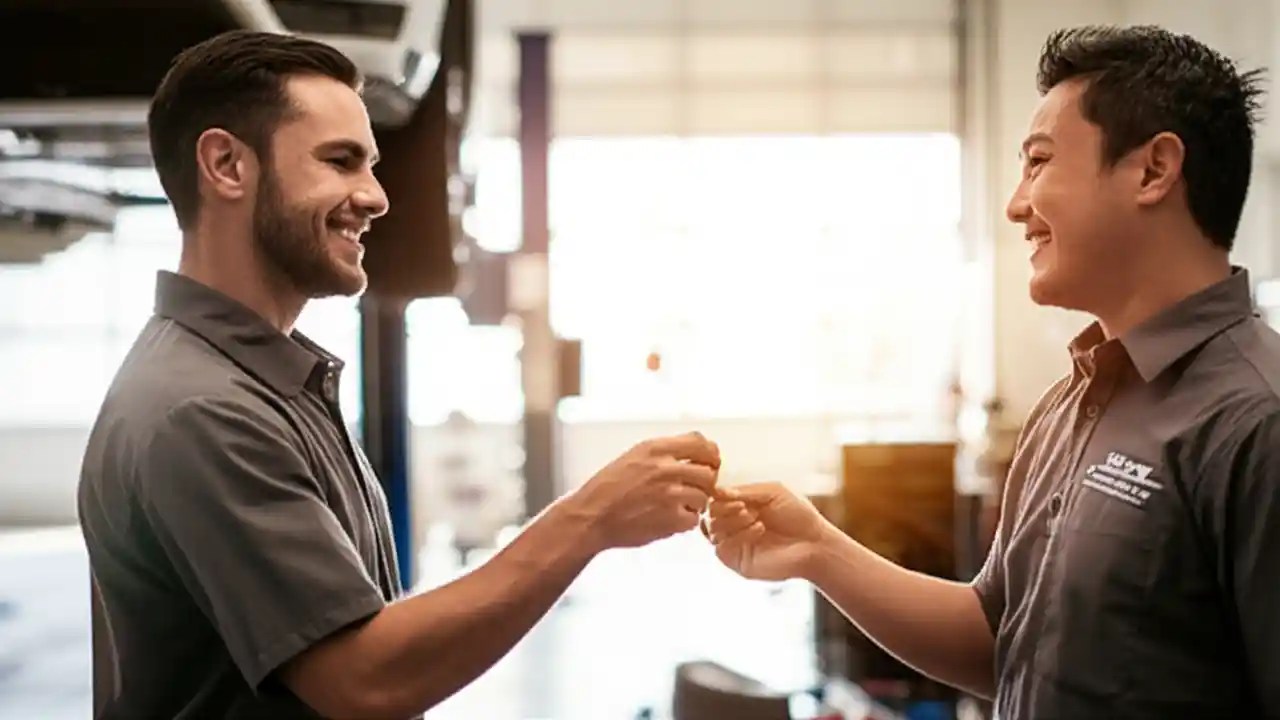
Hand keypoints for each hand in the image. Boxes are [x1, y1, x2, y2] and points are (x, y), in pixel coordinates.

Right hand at [567, 432, 720, 550]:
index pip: (702, 443)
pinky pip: (693, 520)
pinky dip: (684, 522)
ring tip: (675, 506)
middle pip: (709, 472)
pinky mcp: (671, 520)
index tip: (709, 463)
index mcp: (656, 449)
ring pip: (704, 497)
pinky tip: (667, 519)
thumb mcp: (634, 456)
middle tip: (693, 490)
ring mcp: (670, 494)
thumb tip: (698, 452)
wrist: (591, 516)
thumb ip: (664, 453)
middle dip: (704, 483)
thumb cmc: (608, 488)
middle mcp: (665, 468)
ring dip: (694, 504)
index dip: (711, 455)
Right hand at [703, 483, 829, 580]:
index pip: (714, 500)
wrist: (815, 543)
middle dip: (723, 508)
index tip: (734, 495)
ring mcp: (734, 544)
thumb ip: (746, 491)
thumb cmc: (798, 515)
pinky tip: (759, 529)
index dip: (718, 495)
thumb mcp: (773, 492)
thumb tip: (717, 491)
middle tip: (744, 507)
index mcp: (739, 507)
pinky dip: (739, 535)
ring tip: (754, 516)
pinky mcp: (737, 562)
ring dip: (731, 520)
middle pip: (708, 515)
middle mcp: (733, 525)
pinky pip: (722, 548)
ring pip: (711, 530)